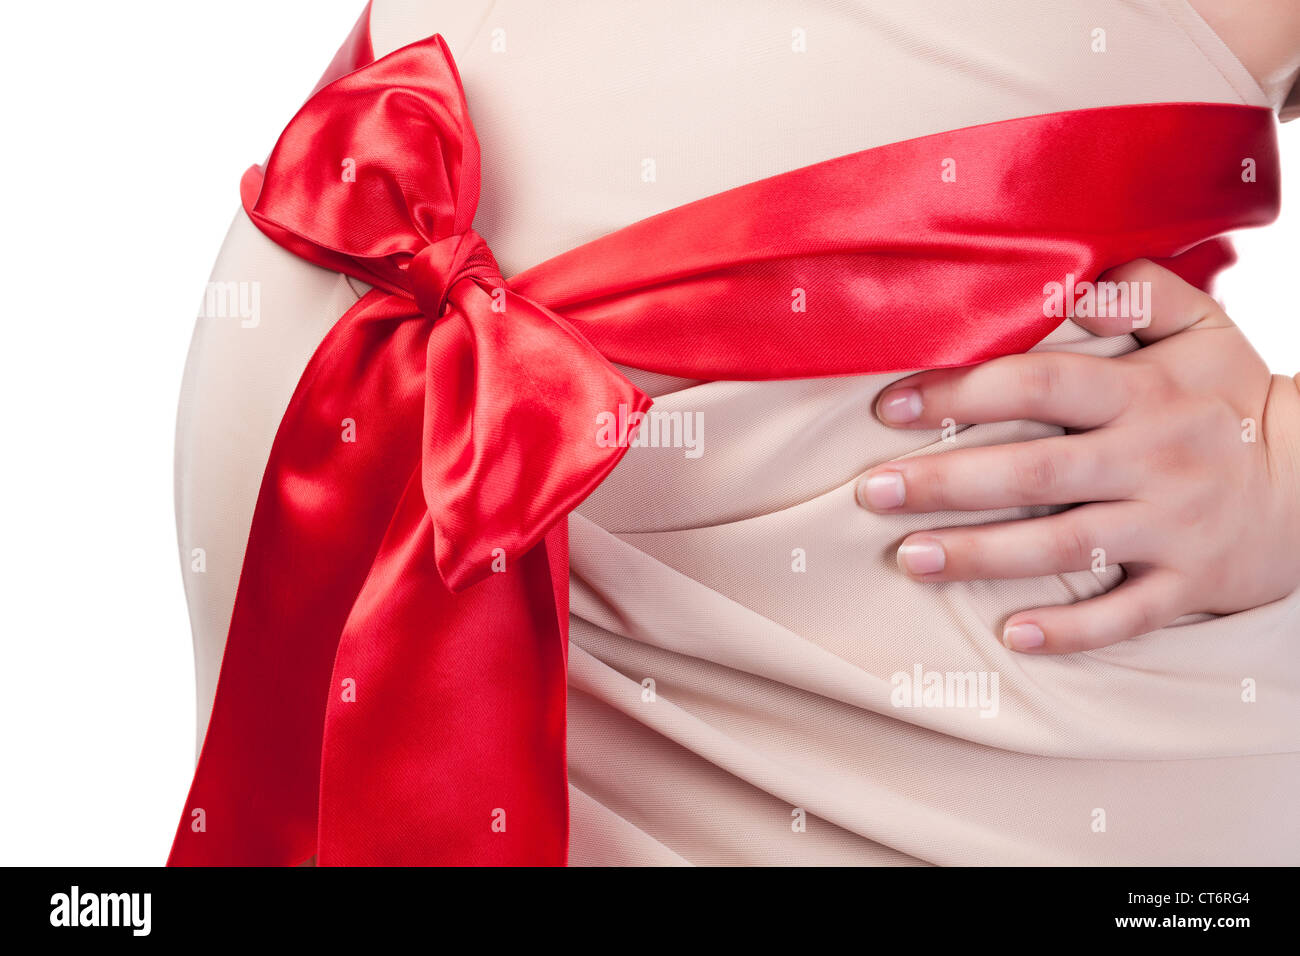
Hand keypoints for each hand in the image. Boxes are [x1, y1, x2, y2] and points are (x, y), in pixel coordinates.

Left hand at [856, 259, 1299, 653]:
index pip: (1039, 385)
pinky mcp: (1189, 583)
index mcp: (1144, 392)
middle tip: (872, 492)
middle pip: (1035, 470)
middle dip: (947, 482)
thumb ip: (1140, 293)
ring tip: (911, 559)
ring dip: (983, 555)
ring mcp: (1171, 526)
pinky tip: (1011, 635)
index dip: (961, 393)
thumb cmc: (1235, 399)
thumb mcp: (1205, 327)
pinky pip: (1126, 614)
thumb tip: (1073, 276)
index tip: (890, 406)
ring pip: (1065, 545)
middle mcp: (1152, 458)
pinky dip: (1071, 630)